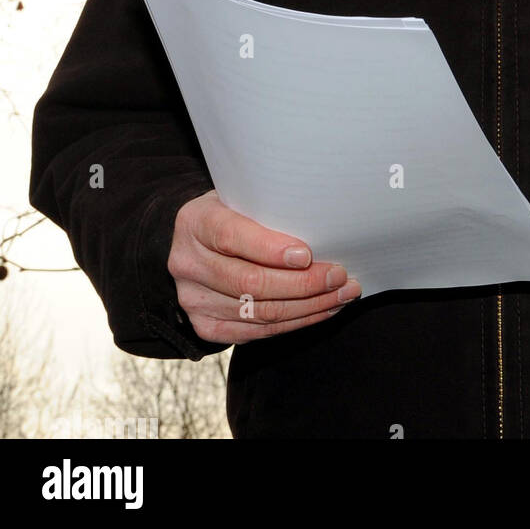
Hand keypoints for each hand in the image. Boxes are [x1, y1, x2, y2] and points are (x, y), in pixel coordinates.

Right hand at [168, 190, 360, 343]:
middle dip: (303, 283)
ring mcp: (193, 299)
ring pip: (258, 312)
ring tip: (341, 296)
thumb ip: (270, 208)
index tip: (308, 255)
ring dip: (307, 307)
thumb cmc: (234, 212)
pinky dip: (293, 323)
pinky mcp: (204, 326)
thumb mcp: (243, 196)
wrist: (198, 241)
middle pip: (250, 283)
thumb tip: (324, 225)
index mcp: (196, 222)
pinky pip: (255, 332)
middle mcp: (188, 263)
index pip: (233, 237)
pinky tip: (319, 311)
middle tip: (340, 276)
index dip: (271, 249)